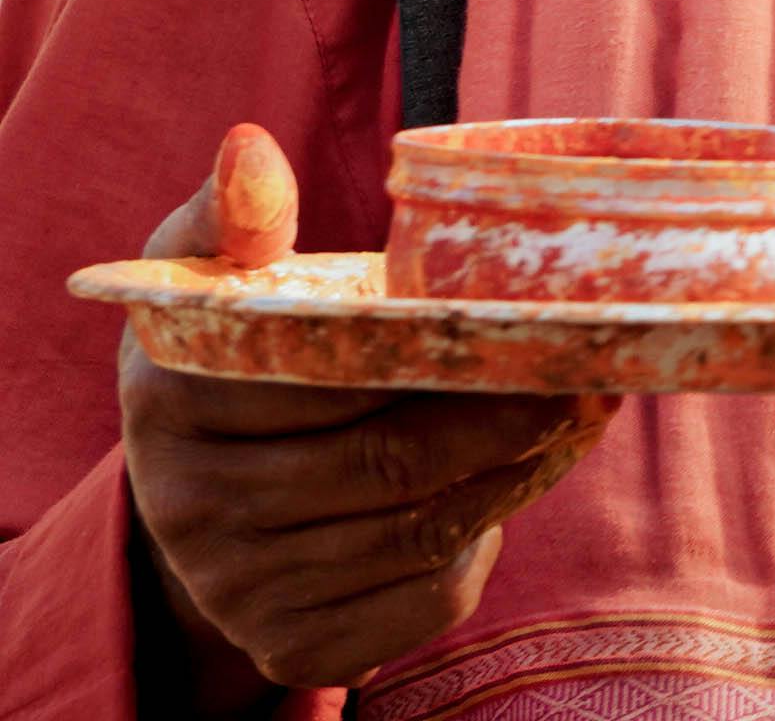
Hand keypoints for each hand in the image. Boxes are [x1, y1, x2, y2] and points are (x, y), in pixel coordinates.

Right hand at [115, 137, 617, 693]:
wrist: (207, 488)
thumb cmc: (237, 354)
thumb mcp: (216, 277)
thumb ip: (237, 216)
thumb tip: (249, 148)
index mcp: (170, 400)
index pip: (328, 378)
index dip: (441, 350)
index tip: (526, 318)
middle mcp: (191, 507)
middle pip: (388, 461)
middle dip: (505, 416)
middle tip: (586, 374)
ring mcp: (239, 588)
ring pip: (421, 530)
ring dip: (515, 474)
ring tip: (575, 419)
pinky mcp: (297, 643)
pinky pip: (425, 597)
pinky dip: (485, 543)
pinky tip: (510, 489)